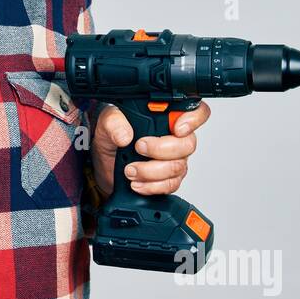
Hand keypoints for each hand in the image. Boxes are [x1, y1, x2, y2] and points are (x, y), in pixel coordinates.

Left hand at [91, 102, 210, 196]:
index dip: (194, 119)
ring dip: (151, 171)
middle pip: (188, 144)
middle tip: (139, 147)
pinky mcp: (168, 179)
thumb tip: (125, 136)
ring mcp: (174, 159)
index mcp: (166, 116)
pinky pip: (170, 185)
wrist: (104, 162)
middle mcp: (175, 137)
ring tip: (130, 169)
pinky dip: (151, 186)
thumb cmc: (112, 136)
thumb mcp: (107, 121)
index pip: (196, 112)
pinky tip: (137, 183)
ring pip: (178, 167)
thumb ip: (114, 122)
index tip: (177, 129)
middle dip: (162, 149)